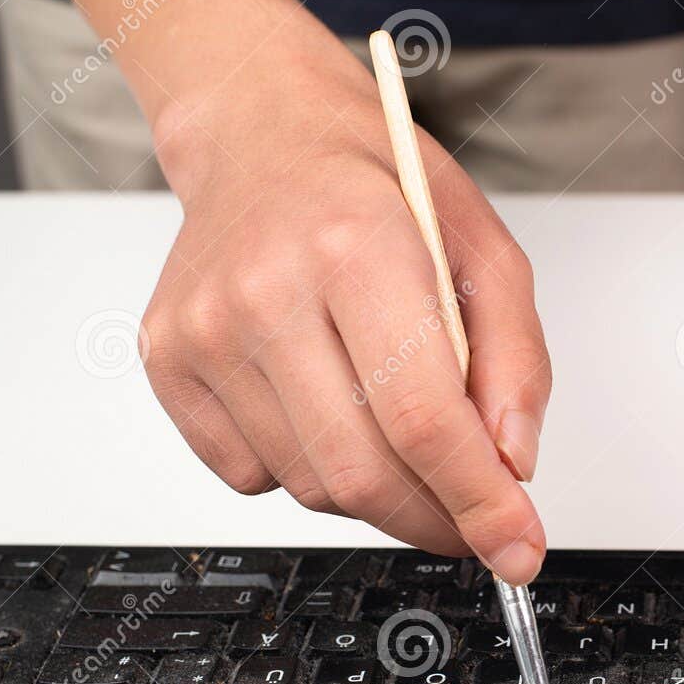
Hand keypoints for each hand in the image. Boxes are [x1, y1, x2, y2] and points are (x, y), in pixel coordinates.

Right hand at [139, 39, 550, 583]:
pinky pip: (252, 476)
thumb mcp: (483, 246)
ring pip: (310, 486)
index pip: (422, 419)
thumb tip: (511, 465)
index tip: (516, 549)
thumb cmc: (373, 183)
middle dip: (435, 519)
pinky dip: (307, 468)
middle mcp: (264, 291)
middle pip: (362, 473)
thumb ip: (516, 360)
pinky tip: (324, 404)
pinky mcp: (166, 363)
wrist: (258, 133)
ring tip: (394, 427)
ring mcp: (204, 332)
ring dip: (375, 491)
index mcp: (355, 247)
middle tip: (474, 517)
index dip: (478, 503)